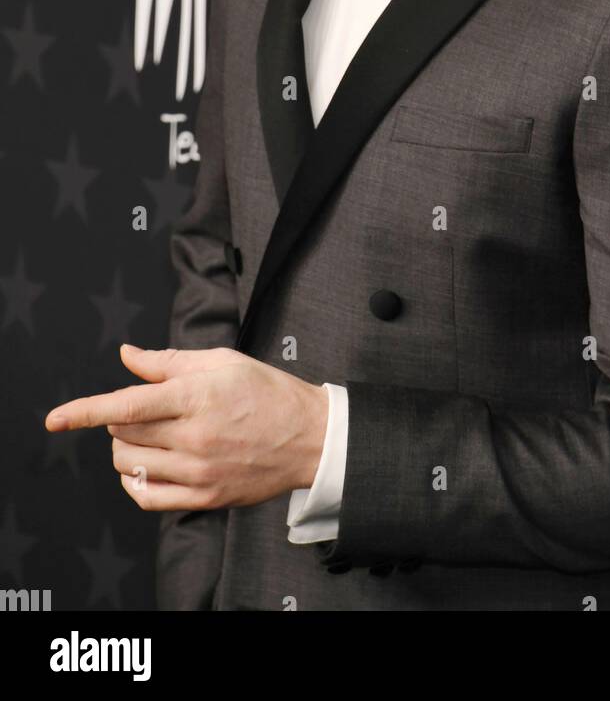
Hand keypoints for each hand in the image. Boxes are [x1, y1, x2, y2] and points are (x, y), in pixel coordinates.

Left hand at [44, 345, 329, 511]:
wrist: (309, 436)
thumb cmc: (266, 391)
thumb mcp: (221, 362)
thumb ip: (168, 361)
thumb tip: (127, 356)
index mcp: (197, 396)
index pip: (128, 405)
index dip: (86, 411)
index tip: (56, 419)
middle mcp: (195, 435)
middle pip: (124, 435)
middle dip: (122, 421)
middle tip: (151, 411)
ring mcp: (199, 470)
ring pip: (130, 465)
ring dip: (127, 449)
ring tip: (154, 437)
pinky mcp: (205, 496)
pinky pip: (147, 496)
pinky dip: (136, 481)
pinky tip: (150, 466)